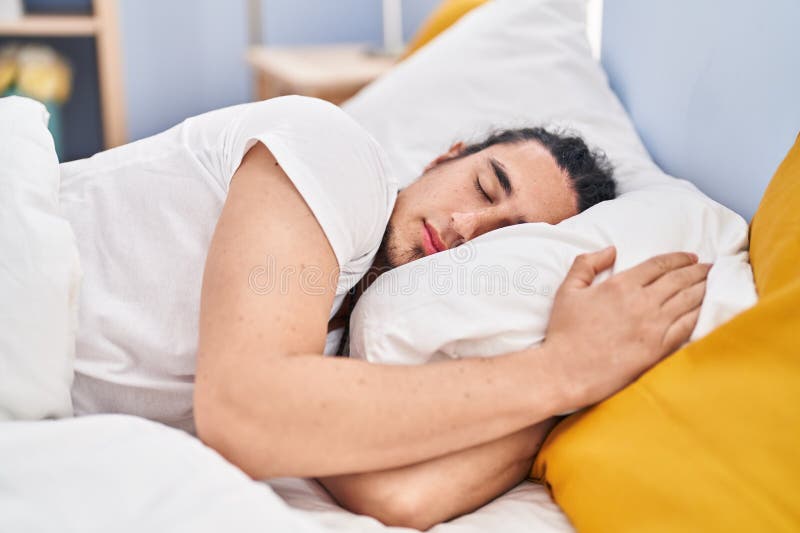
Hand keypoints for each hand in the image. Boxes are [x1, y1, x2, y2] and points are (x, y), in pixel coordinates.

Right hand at [543, 246, 710, 410]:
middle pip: (679, 280)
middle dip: (698, 271)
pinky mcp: (659, 349)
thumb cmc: (564, 332)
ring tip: (713, 284)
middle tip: (710, 267)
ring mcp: (653, 326)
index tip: (690, 257)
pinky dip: (700, 315)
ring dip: (703, 289)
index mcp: (620, 285)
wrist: (567, 371)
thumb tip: (611, 250)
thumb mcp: (567, 290)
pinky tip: (706, 309)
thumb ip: (586, 263)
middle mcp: (641, 302)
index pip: (658, 265)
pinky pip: (687, 327)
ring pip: (688, 301)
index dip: (678, 258)